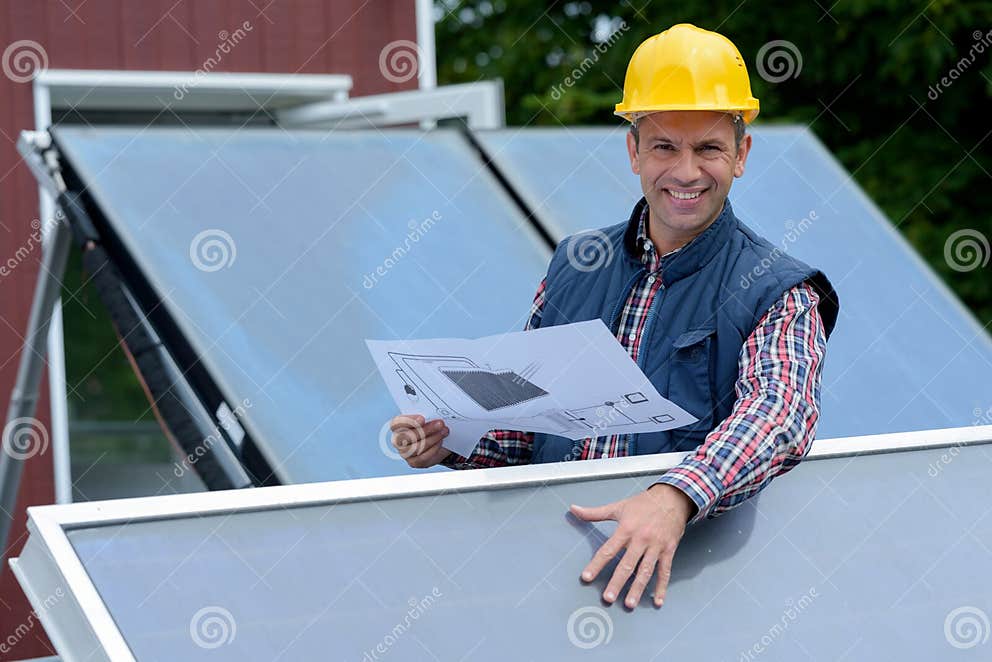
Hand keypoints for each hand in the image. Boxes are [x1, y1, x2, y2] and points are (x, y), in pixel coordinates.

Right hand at [389, 414, 451, 467]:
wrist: (440, 443)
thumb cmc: (430, 426)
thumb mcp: (428, 418)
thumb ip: (427, 415)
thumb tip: (434, 414)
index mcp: (398, 426)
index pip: (396, 424)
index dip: (408, 421)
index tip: (422, 419)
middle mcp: (398, 440)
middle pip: (406, 436)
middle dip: (425, 430)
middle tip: (440, 424)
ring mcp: (404, 453)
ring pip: (416, 447)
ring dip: (433, 438)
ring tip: (444, 431)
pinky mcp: (413, 462)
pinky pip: (422, 457)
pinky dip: (433, 449)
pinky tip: (440, 442)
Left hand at [570, 484, 694, 607]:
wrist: (672, 497)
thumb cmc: (643, 503)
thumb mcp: (618, 507)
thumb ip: (594, 513)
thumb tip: (573, 509)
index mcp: (626, 529)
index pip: (608, 550)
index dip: (596, 564)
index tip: (586, 577)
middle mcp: (641, 539)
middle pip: (627, 564)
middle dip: (617, 582)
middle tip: (608, 598)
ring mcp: (656, 546)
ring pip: (645, 571)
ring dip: (637, 589)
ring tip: (629, 604)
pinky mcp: (669, 550)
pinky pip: (665, 571)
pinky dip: (661, 587)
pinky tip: (657, 601)